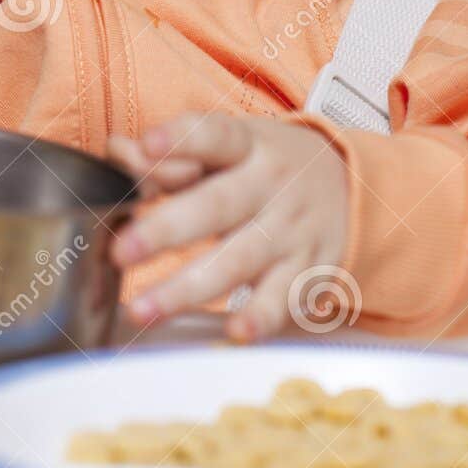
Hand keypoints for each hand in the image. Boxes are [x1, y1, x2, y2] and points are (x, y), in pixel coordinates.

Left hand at [106, 112, 348, 341]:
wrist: (349, 184)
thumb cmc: (264, 166)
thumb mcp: (229, 147)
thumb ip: (172, 153)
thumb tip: (117, 151)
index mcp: (248, 145)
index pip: (214, 135)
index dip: (180, 139)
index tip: (144, 145)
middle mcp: (272, 185)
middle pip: (217, 206)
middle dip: (166, 230)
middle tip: (120, 251)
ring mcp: (292, 231)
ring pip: (238, 260)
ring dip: (187, 289)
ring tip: (140, 309)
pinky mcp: (309, 271)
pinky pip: (283, 298)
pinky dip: (261, 316)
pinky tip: (235, 332)